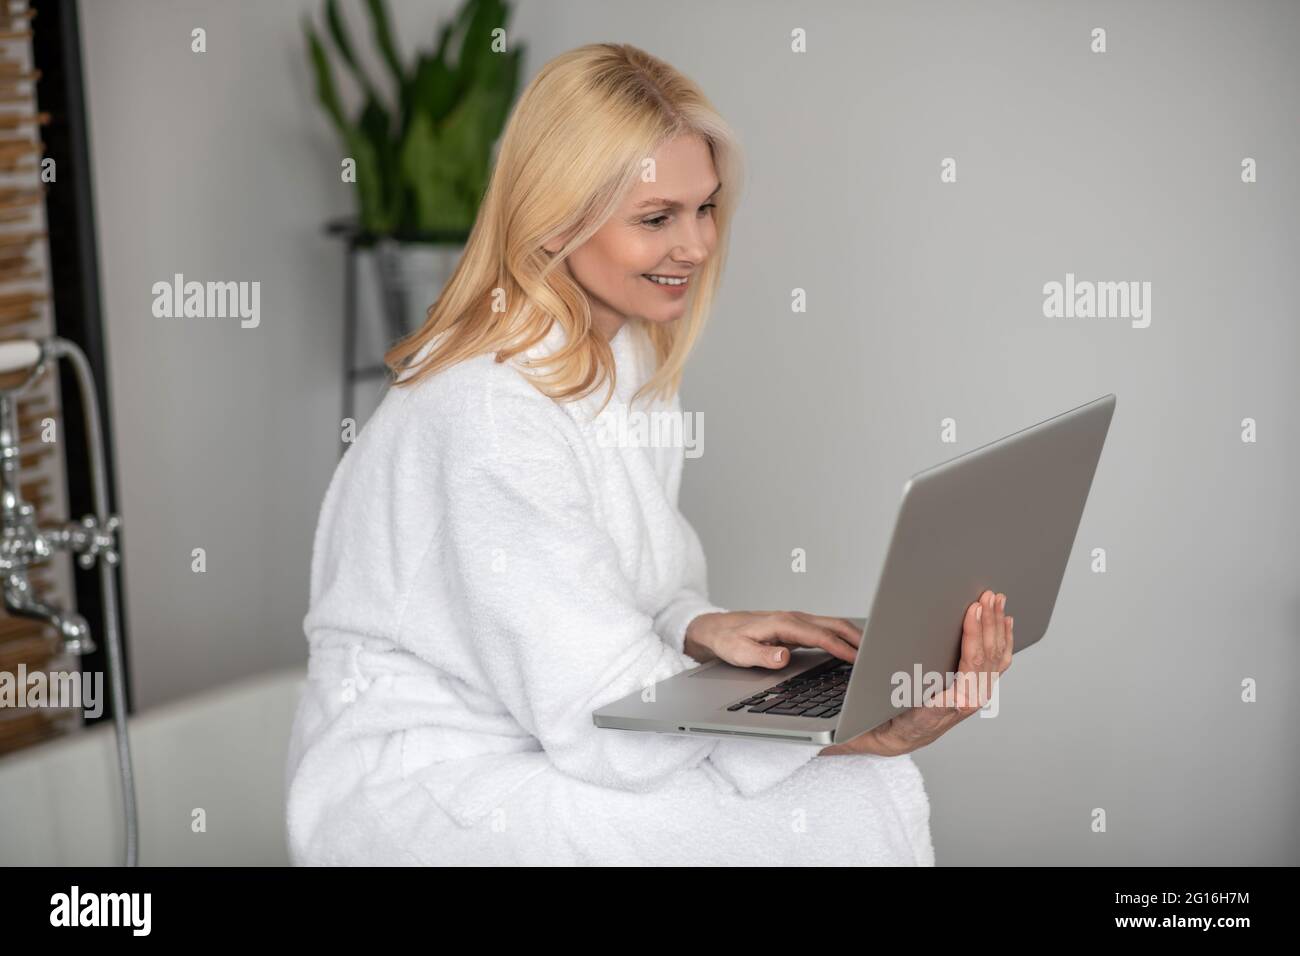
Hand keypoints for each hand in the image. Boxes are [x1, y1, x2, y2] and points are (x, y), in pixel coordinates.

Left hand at [683, 610, 860, 668]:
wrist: (716, 629)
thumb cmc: (727, 641)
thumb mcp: (738, 652)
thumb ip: (762, 656)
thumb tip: (784, 657)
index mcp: (782, 623)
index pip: (819, 635)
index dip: (841, 647)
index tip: (859, 659)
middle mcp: (793, 618)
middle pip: (833, 624)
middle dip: (858, 637)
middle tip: (879, 654)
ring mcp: (796, 621)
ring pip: (832, 625)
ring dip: (854, 635)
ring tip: (874, 652)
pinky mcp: (796, 627)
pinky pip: (825, 630)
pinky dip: (843, 637)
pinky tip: (852, 649)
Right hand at [819, 589, 1013, 756]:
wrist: (907, 733)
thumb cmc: (904, 718)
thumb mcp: (913, 710)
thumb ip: (934, 705)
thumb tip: (954, 696)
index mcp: (962, 699)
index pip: (974, 660)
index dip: (975, 632)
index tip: (973, 609)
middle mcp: (976, 695)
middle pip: (990, 652)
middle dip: (989, 621)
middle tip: (988, 596)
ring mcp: (981, 689)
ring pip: (998, 653)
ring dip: (998, 625)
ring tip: (999, 601)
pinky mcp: (980, 684)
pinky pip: (999, 659)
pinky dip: (1004, 638)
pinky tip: (1005, 622)